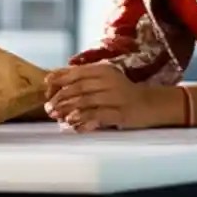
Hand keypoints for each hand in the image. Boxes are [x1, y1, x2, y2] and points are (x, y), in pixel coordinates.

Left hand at [43, 63, 175, 131]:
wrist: (150, 103)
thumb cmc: (121, 92)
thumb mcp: (103, 80)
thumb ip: (82, 79)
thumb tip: (54, 79)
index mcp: (103, 70)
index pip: (76, 72)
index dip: (59, 80)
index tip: (47, 89)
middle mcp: (109, 80)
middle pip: (79, 87)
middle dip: (60, 98)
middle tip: (48, 109)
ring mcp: (116, 96)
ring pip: (87, 101)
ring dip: (69, 110)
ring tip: (58, 117)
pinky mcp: (122, 113)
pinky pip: (99, 116)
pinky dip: (84, 120)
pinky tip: (75, 126)